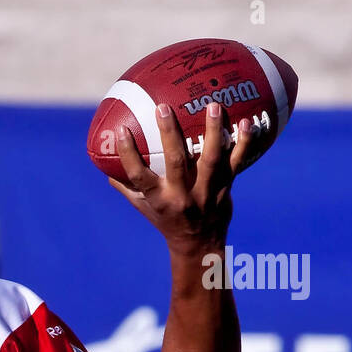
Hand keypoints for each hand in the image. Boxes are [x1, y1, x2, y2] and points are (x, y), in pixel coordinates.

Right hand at [109, 102, 252, 257]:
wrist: (199, 245)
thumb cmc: (167, 222)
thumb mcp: (144, 208)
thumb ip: (127, 186)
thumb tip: (104, 163)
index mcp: (159, 199)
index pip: (139, 176)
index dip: (128, 154)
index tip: (121, 131)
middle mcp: (182, 195)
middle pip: (176, 162)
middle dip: (169, 134)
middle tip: (163, 107)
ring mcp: (207, 191)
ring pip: (211, 159)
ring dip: (213, 131)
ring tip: (212, 106)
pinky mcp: (226, 187)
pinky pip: (237, 162)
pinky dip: (244, 142)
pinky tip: (247, 121)